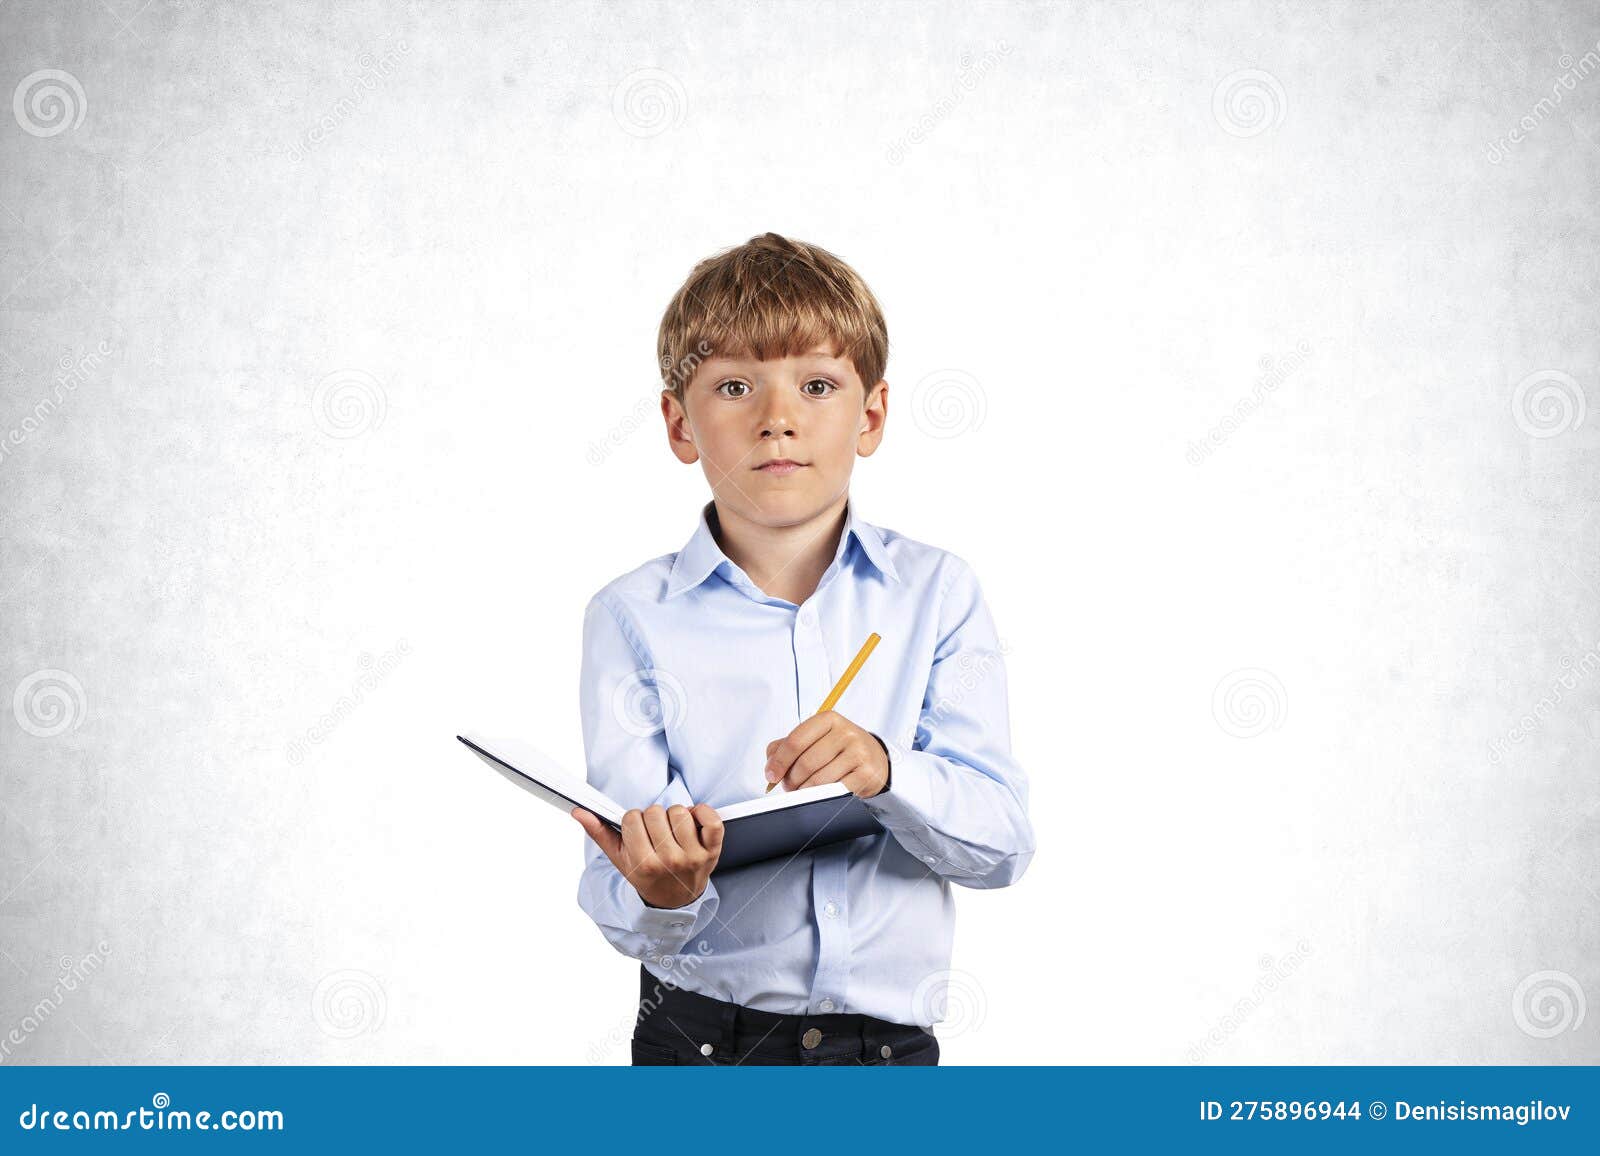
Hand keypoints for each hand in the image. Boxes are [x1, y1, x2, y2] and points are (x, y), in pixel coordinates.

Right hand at [571, 803, 723, 909]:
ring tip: (672, 832)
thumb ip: (599, 833)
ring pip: (679, 812)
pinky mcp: (712, 851)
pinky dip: (702, 812)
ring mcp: (693, 856)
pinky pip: (710, 819)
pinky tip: (693, 820)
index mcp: (644, 864)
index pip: (632, 818)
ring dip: (674, 816)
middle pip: (655, 812)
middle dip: (652, 818)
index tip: (637, 832)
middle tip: (655, 834)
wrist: (675, 898)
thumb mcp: (621, 859)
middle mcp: (669, 861)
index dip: (633, 821)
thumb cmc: (646, 874)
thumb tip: (579, 811)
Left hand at [765, 710, 888, 797]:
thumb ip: (785, 747)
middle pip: (806, 763)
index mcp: (828, 719)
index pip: (796, 741)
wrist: (875, 758)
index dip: (779, 761)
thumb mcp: (813, 739)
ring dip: (805, 792)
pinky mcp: (867, 774)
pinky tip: (821, 796)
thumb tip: (771, 767)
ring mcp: (859, 753)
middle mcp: (846, 733)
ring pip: (819, 780)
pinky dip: (823, 798)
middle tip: (789, 787)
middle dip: (791, 780)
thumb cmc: (836, 750)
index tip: (771, 776)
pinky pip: (836, 792)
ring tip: (803, 791)